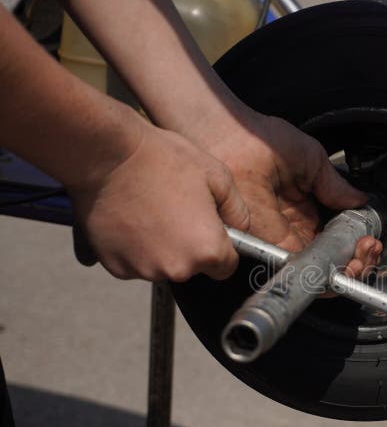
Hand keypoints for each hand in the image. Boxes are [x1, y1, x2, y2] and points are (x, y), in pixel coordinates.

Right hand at [69, 117, 249, 281]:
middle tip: (177, 211)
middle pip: (194, 268)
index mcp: (208, 251)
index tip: (209, 229)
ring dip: (162, 248)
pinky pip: (135, 263)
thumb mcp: (217, 176)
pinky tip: (132, 220)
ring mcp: (144, 271)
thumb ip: (237, 211)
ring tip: (152, 212)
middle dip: (191, 246)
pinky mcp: (116, 267)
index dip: (221, 247)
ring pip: (164, 266)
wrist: (106, 155)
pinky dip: (136, 248)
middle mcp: (178, 269)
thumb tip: (241, 230)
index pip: (226, 267)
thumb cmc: (162, 160)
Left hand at [201, 112, 381, 278]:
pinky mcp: (269, 249)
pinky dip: (326, 276)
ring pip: (320, 271)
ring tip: (363, 255)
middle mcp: (294, 230)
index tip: (369, 238)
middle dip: (358, 261)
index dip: (356, 244)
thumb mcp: (309, 158)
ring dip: (348, 270)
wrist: (225, 134)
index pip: (336, 239)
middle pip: (332, 260)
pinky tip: (345, 263)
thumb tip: (360, 200)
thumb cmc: (257, 138)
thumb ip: (334, 184)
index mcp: (305, 210)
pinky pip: (300, 272)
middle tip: (369, 248)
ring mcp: (282, 242)